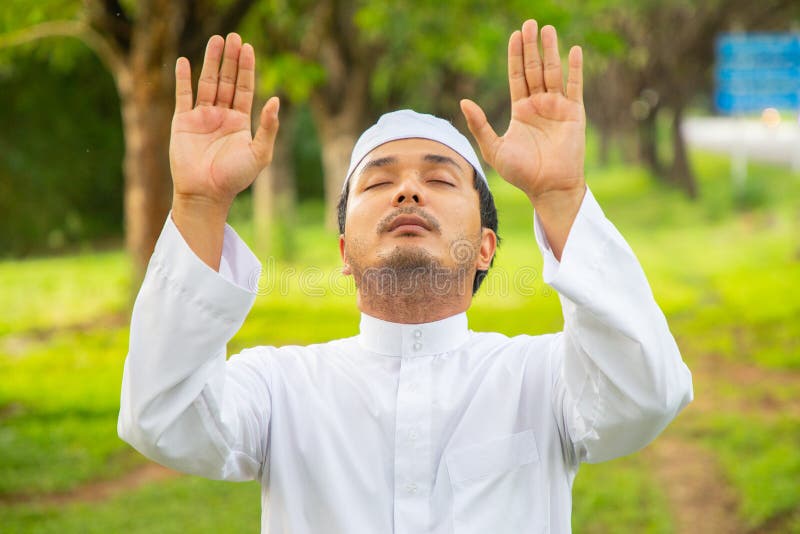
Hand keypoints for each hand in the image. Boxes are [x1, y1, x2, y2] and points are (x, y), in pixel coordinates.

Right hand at [170, 33, 279, 209]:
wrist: (206, 193)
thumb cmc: (235, 177)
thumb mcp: (259, 153)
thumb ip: (268, 127)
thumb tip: (275, 100)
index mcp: (240, 122)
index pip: (244, 88)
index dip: (246, 68)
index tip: (248, 47)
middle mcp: (222, 116)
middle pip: (226, 80)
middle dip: (230, 59)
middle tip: (233, 36)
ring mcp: (202, 118)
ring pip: (207, 83)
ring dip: (211, 62)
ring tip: (216, 40)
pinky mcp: (183, 122)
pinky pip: (183, 96)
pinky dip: (183, 79)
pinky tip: (184, 61)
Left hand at [460, 21, 584, 201]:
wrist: (548, 187)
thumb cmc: (521, 173)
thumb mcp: (494, 148)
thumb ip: (479, 125)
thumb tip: (463, 101)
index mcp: (521, 110)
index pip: (517, 76)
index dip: (515, 55)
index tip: (515, 35)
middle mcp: (539, 105)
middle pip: (534, 68)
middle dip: (532, 46)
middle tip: (530, 23)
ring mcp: (558, 107)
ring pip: (553, 72)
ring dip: (551, 51)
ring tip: (547, 29)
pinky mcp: (574, 113)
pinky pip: (575, 86)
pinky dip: (575, 69)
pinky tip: (574, 50)